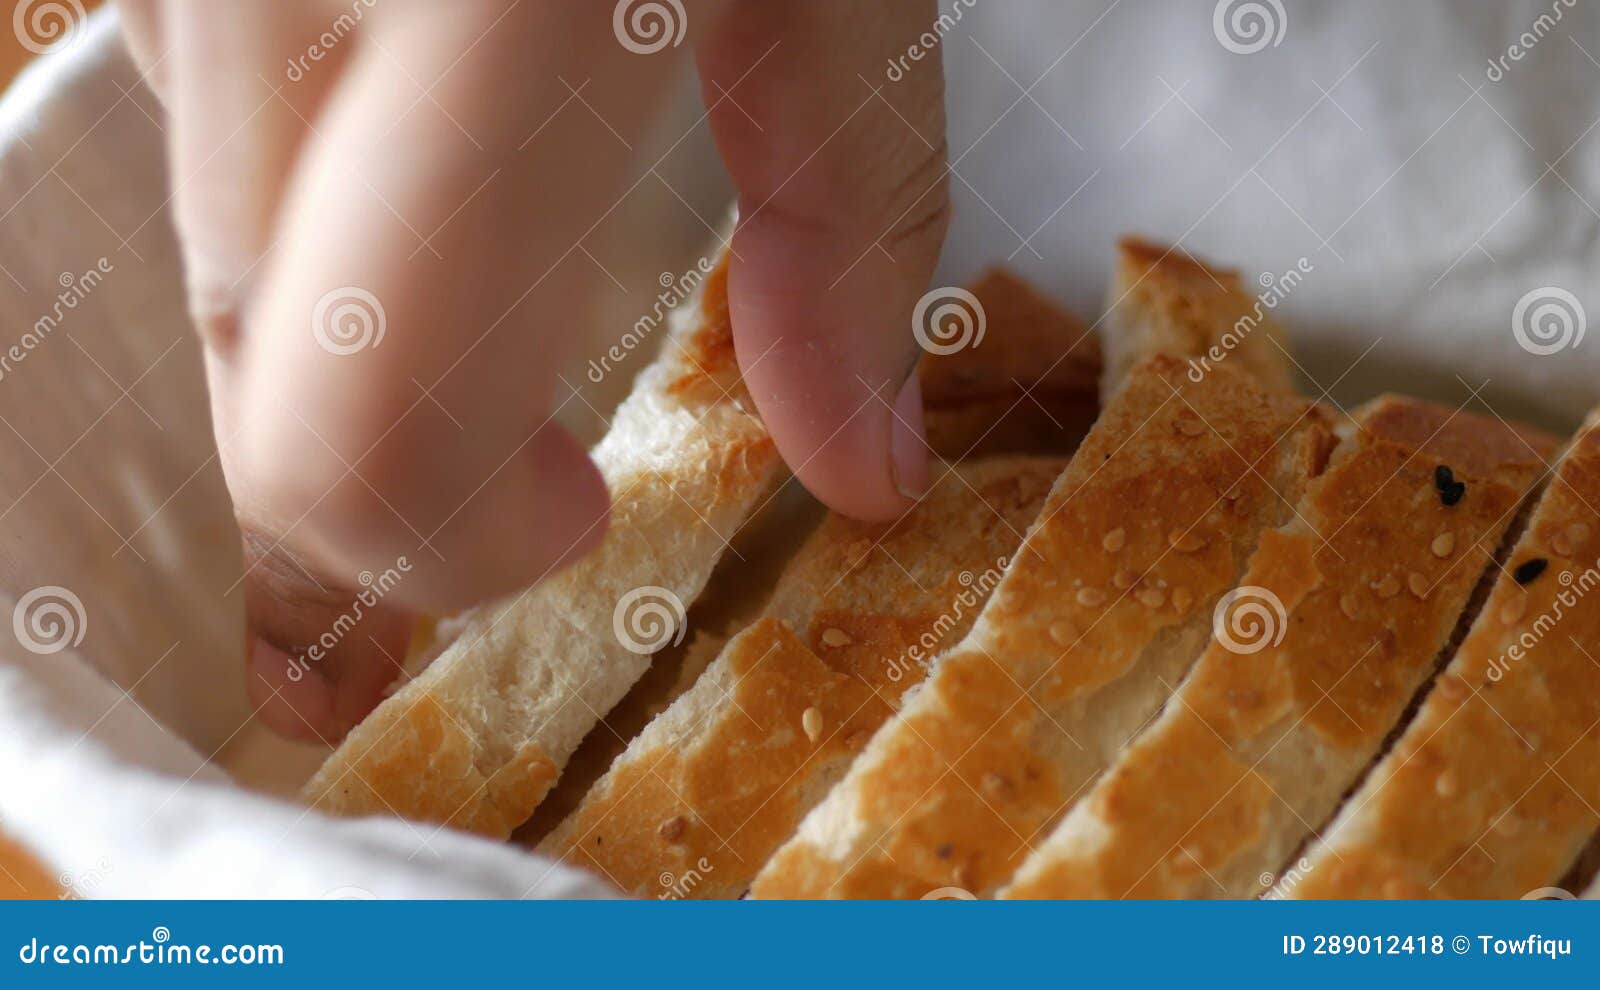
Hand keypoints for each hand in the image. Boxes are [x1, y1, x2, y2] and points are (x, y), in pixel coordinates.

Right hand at [114, 0, 948, 740]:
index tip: (569, 515)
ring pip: (210, 264)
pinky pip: (200, 149)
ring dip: (335, 344)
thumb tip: (863, 471)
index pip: (362, 414)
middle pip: (260, 371)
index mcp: (480, 13)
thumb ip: (848, 202)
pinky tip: (412, 180)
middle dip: (387, 474)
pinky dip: (298, 222)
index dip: (451, 543)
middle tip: (523, 473)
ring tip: (477, 311)